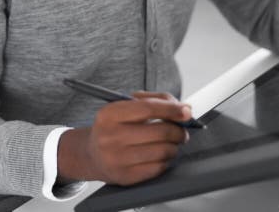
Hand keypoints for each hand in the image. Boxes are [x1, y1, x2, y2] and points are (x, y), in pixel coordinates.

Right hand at [57, 91, 190, 185]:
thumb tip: (183, 109)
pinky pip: (158, 167)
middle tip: (182, 130)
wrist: (92, 154)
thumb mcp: (124, 106)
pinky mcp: (126, 177)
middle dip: (178, 130)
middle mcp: (110, 136)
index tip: (186, 111)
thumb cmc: (114, 127)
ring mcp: (117, 159)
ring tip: (172, 143)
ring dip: (174, 146)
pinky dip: (166, 160)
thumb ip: (153, 100)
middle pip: (159, 131)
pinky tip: (161, 155)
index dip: (171, 109)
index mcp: (109, 114)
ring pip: (163, 151)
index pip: (147, 108)